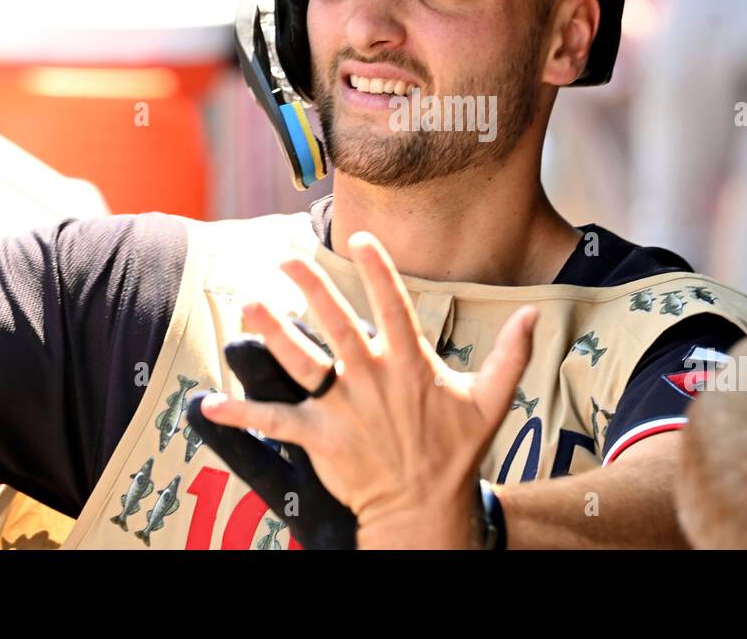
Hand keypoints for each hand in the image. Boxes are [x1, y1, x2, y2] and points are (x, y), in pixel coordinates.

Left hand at [200, 232, 536, 548]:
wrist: (426, 508)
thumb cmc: (455, 453)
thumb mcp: (491, 401)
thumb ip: (511, 354)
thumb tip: (536, 314)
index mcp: (410, 365)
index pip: (393, 304)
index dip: (377, 269)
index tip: (360, 238)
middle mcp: (373, 379)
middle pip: (336, 323)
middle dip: (310, 287)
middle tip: (287, 259)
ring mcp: (344, 409)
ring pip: (302, 362)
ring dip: (272, 334)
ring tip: (249, 306)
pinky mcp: (320, 439)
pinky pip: (276, 422)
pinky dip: (242, 414)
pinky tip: (210, 404)